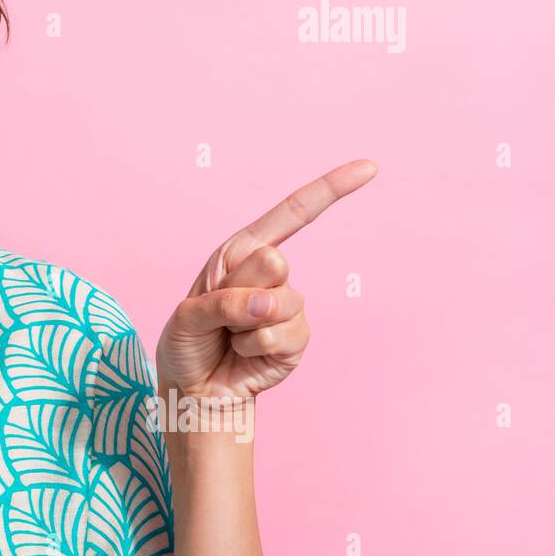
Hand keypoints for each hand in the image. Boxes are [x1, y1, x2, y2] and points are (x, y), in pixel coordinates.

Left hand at [154, 159, 377, 399]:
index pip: (293, 214)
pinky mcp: (297, 339)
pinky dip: (255, 348)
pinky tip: (245, 352)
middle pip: (274, 262)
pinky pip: (283, 336)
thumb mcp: (188, 315)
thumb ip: (222, 302)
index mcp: (242, 251)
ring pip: (280, 304)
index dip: (330, 189)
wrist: (195, 387)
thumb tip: (266, 304)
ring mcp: (288, 306)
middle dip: (237, 291)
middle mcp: (269, 273)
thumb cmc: (186, 342)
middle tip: (218, 314)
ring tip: (229, 336)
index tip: (369, 167)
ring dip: (244, 326)